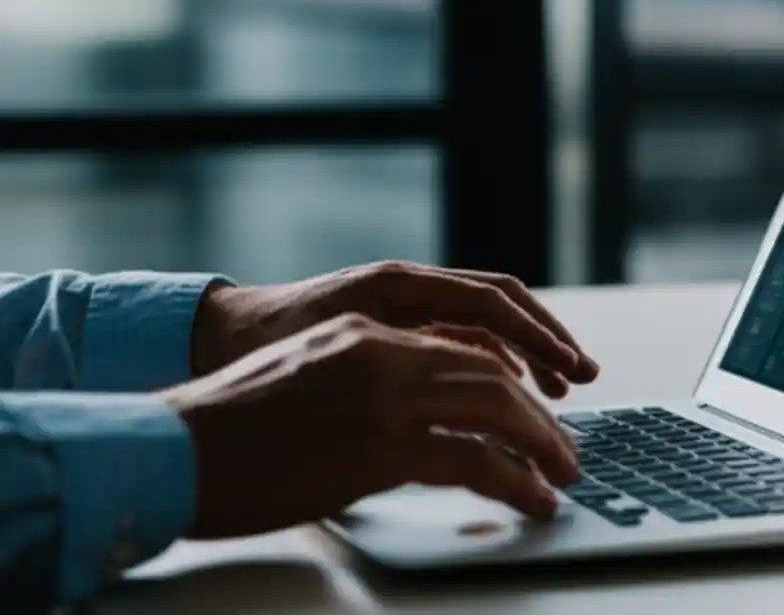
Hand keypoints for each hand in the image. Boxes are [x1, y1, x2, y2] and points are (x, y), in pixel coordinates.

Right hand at [161, 314, 579, 538]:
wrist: (171, 449)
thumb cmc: (229, 428)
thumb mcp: (308, 379)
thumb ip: (367, 381)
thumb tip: (417, 417)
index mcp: (366, 332)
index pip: (464, 344)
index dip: (512, 378)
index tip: (536, 412)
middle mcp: (381, 351)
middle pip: (491, 371)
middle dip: (539, 414)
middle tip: (565, 449)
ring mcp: (382, 395)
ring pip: (495, 406)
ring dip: (540, 444)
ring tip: (563, 474)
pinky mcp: (378, 446)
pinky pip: (474, 460)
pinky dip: (515, 481)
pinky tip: (533, 499)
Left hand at [191, 261, 597, 398]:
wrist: (215, 338)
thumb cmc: (267, 348)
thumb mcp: (340, 356)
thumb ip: (409, 361)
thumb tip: (481, 377)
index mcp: (399, 285)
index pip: (491, 302)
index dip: (539, 336)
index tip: (570, 370)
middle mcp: (408, 285)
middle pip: (502, 302)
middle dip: (548, 338)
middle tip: (582, 377)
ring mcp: (404, 300)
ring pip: (486, 318)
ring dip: (527, 349)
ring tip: (557, 387)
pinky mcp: (397, 322)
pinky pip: (462, 333)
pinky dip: (494, 356)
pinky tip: (509, 385)